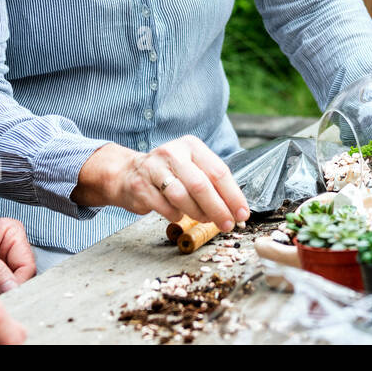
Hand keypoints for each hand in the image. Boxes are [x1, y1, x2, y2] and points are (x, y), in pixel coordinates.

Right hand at [76, 136, 249, 232]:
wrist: (128, 173)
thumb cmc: (169, 174)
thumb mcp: (192, 168)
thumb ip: (213, 184)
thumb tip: (238, 209)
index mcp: (192, 146)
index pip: (219, 171)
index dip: (233, 195)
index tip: (243, 213)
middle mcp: (173, 152)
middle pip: (201, 185)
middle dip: (218, 209)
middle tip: (227, 224)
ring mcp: (154, 168)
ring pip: (182, 196)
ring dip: (198, 213)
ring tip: (204, 219)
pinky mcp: (141, 186)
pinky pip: (165, 207)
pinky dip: (176, 215)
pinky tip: (179, 214)